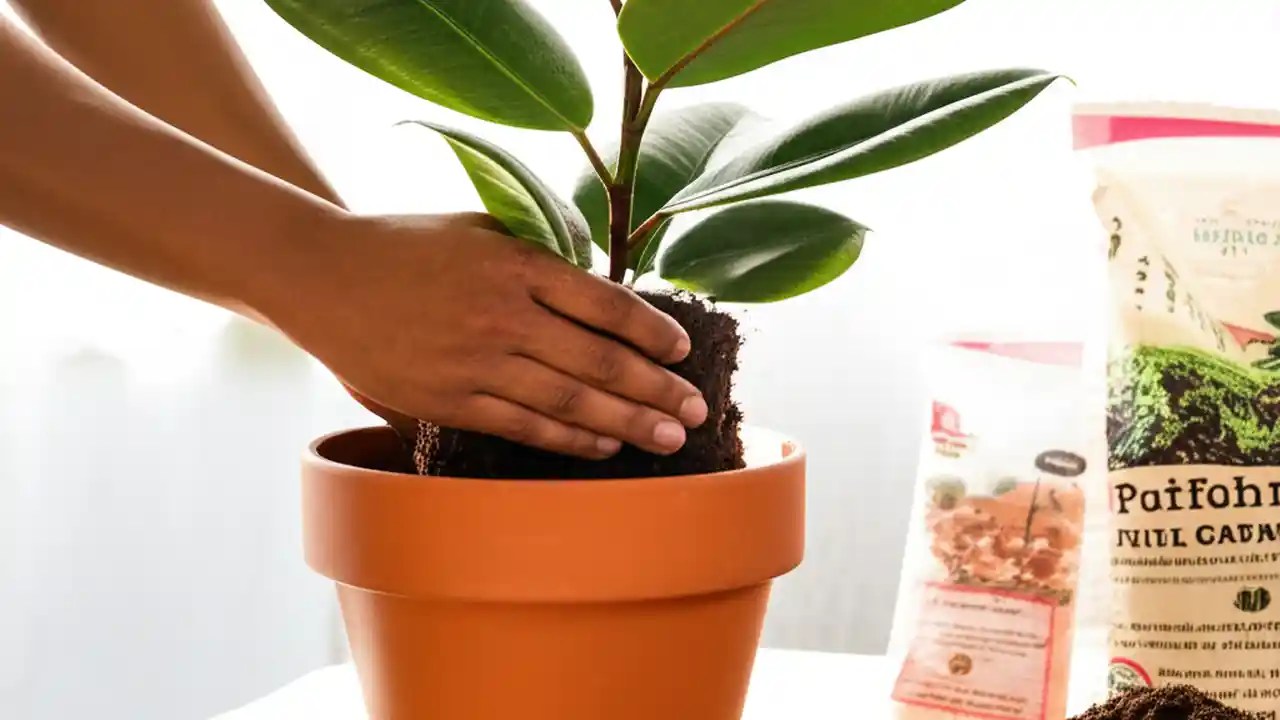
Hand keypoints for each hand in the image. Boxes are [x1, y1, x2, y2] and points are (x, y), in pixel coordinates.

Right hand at [261, 212, 706, 458]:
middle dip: (658, 389)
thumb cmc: (406, 245)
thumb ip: (540, 255)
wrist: (322, 276)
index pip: (605, 303)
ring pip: (569, 402)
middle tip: (698, 410)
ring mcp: (475, 362)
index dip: (652, 331)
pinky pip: (525, 427)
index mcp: (516, 263)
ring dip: (628, 423)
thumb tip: (603, 290)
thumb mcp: (480, 227)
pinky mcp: (449, 401)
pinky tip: (605, 444)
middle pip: (599, 361)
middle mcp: (502, 315)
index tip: (682, 350)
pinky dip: (572, 438)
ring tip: (669, 438)